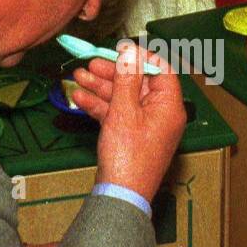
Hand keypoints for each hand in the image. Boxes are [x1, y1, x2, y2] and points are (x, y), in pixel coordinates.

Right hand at [70, 44, 185, 203]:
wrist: (120, 196)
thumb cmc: (128, 158)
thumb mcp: (125, 112)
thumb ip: (126, 79)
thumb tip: (130, 53)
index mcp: (168, 106)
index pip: (162, 70)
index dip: (141, 57)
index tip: (120, 50)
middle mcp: (160, 114)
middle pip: (138, 82)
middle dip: (112, 72)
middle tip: (90, 63)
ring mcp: (145, 126)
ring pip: (124, 98)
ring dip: (101, 87)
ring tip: (77, 77)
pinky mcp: (130, 137)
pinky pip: (117, 114)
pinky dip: (100, 106)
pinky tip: (79, 98)